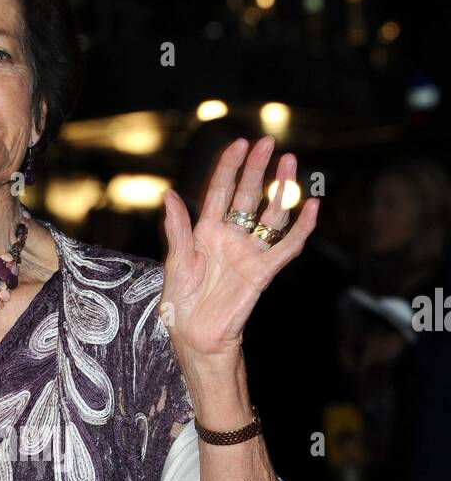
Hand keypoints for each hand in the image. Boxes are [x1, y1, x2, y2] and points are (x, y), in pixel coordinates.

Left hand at [159, 136, 319, 374]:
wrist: (195, 337)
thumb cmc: (181, 304)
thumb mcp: (175, 263)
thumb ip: (177, 229)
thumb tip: (170, 195)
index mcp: (206, 232)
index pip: (220, 191)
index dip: (230, 167)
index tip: (240, 144)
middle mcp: (231, 238)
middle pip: (248, 196)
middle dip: (258, 169)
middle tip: (268, 143)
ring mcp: (249, 253)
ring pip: (271, 215)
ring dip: (281, 189)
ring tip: (289, 163)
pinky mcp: (263, 272)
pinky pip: (287, 247)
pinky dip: (302, 229)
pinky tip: (311, 207)